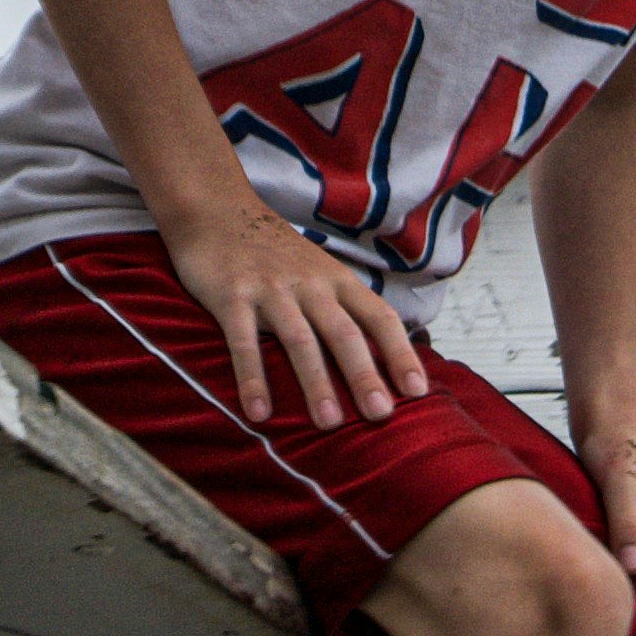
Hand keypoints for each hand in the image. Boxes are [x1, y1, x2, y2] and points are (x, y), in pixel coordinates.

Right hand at [160, 188, 430, 430]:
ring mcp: (271, 289)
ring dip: (315, 382)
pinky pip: (244, 342)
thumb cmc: (275, 253)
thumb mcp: (318, 271)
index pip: (379, 317)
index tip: (418, 391)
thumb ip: (343, 308)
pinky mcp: (232, 295)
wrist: (217, 211)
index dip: (400, 353)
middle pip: (344, 332)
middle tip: (381, 415)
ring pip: (299, 340)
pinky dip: (253, 378)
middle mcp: (310, 284)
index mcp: (337, 280)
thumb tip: (381, 358)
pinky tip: (259, 414)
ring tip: (328, 424)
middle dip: (364, 374)